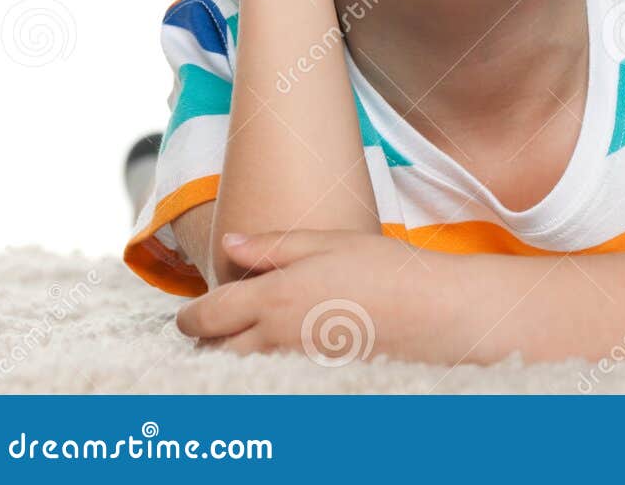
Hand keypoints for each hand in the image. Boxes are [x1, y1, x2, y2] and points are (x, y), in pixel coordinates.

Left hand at [175, 230, 472, 364]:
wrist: (435, 312)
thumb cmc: (387, 270)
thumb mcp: (329, 242)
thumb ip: (273, 246)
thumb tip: (229, 243)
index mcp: (272, 298)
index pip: (204, 318)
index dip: (190, 318)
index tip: (192, 316)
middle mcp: (275, 338)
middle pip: (213, 353)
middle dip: (207, 343)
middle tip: (216, 331)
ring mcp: (295, 365)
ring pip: (238, 372)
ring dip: (232, 359)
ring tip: (246, 344)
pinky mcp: (314, 382)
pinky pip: (270, 382)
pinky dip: (263, 373)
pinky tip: (282, 357)